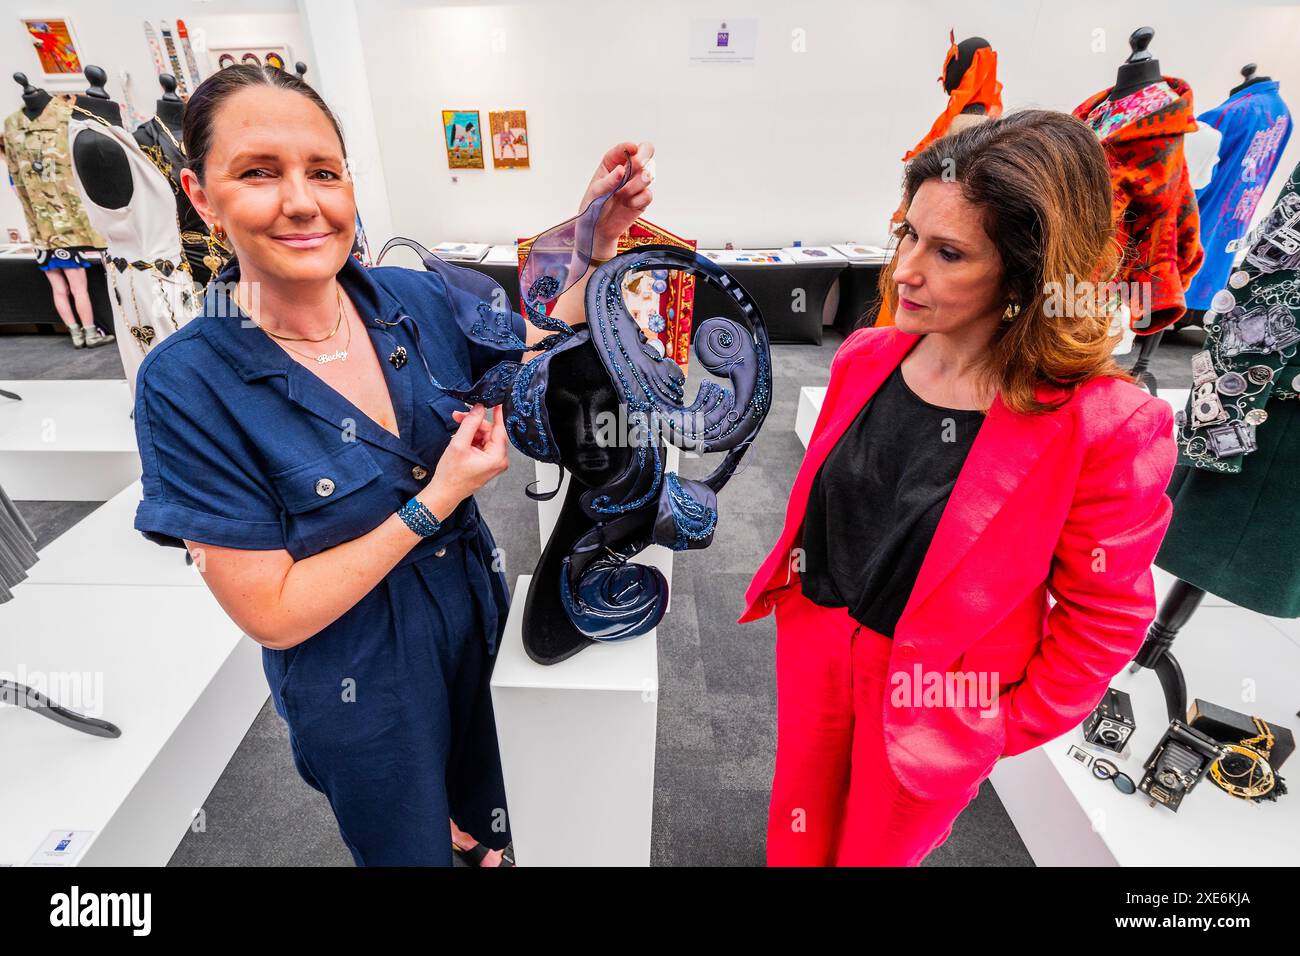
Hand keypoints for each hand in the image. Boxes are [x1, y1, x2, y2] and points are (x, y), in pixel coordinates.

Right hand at [421, 404, 508, 516]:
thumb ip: (470, 424)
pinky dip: (471, 440)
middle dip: (475, 424)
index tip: (495, 401)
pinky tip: (460, 440)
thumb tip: (479, 408)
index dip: (496, 413)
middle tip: (459, 417)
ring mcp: (493, 462)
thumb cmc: (451, 475)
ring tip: (456, 431)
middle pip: (490, 432)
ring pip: (485, 437)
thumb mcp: (459, 444)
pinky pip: (481, 445)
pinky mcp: (486, 463)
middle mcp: (499, 460)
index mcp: (497, 457)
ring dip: (471, 431)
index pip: (500, 429)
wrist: (444, 493)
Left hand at [582, 141, 655, 255]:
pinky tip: (628, 204)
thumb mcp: (596, 191)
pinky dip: (638, 199)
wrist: (598, 229)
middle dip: (643, 159)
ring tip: (622, 194)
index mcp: (613, 162)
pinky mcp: (642, 199)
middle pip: (646, 153)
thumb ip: (609, 180)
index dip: (631, 147)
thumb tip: (621, 169)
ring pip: (648, 175)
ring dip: (636, 184)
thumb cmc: (593, 206)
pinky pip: (648, 194)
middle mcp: (628, 170)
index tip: (632, 150)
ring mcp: (636, 184)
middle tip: (635, 167)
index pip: (626, 149)